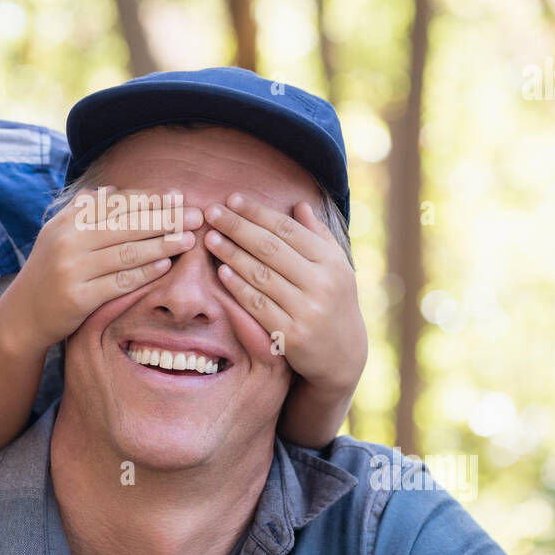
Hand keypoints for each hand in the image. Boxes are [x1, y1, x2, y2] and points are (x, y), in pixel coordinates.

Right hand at [0, 186, 203, 352]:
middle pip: (126, 226)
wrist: (24, 312)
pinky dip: (145, 272)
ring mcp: (72, 269)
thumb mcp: (61, 233)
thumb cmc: (52, 268)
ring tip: (188, 239)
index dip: (150, 198)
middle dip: (165, 219)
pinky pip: (120, 282)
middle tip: (195, 216)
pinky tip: (166, 265)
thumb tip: (116, 189)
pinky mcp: (78, 298)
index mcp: (67, 220)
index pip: (116, 204)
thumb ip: (86, 211)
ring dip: (162, 244)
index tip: (178, 196)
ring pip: (127, 253)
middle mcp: (68, 240)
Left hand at [202, 193, 366, 407]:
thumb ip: (317, 235)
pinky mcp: (292, 335)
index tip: (232, 200)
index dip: (258, 213)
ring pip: (261, 275)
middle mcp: (322, 283)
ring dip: (232, 254)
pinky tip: (222, 271)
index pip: (288, 229)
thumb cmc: (334, 301)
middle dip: (238, 227)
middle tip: (212, 213)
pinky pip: (258, 305)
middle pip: (271, 248)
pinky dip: (238, 287)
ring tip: (210, 238)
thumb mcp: (336, 267)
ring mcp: (307, 310)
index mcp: (331, 261)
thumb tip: (299, 204)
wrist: (344, 354)